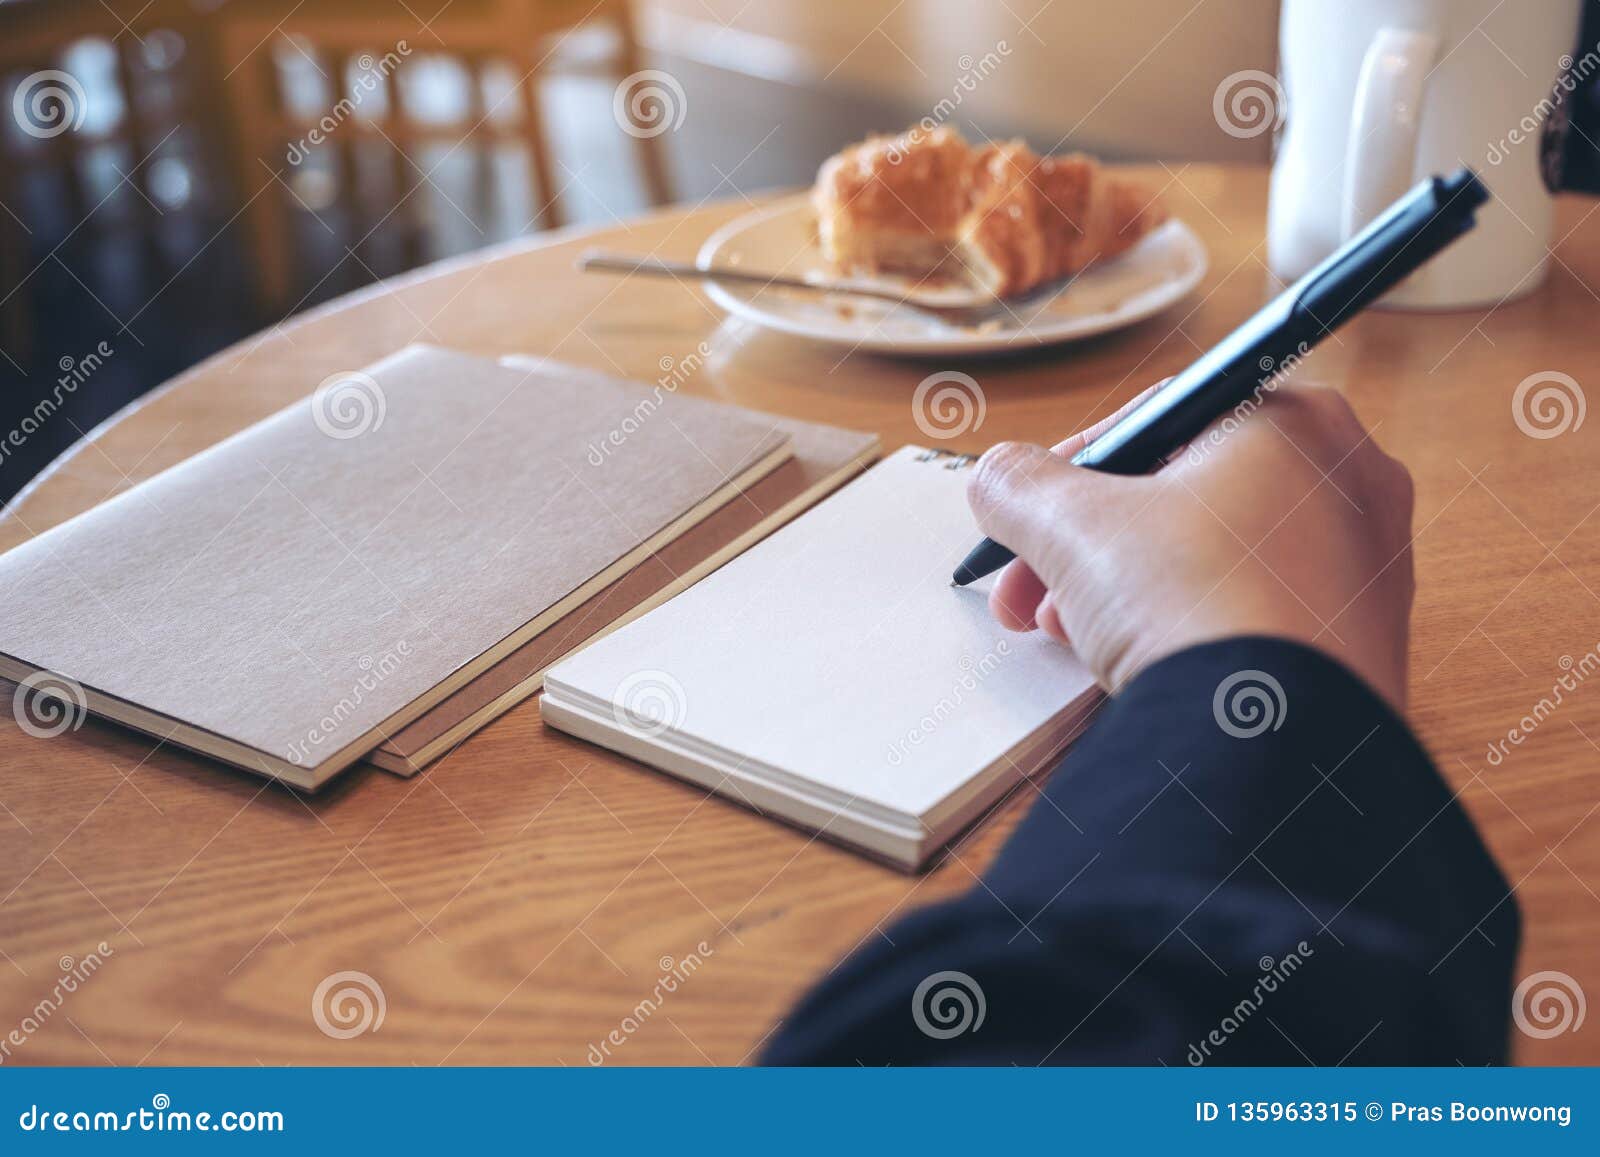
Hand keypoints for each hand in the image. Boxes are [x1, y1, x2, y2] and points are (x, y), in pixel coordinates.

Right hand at [965, 384, 1415, 708]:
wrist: (1279, 737)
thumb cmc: (1195, 601)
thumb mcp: (1072, 527)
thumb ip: (1020, 485)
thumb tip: (998, 477)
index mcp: (1292, 418)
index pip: (1156, 418)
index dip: (1069, 469)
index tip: (1025, 512)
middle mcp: (1348, 476)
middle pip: (1182, 494)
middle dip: (1087, 543)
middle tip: (1029, 589)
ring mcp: (1366, 562)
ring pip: (1215, 555)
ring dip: (1123, 587)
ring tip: (1068, 635)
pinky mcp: (1363, 636)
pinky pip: (1255, 609)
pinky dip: (1190, 625)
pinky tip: (1136, 663)